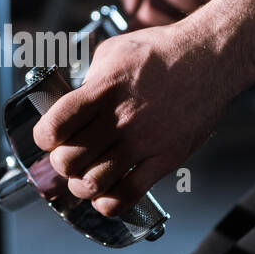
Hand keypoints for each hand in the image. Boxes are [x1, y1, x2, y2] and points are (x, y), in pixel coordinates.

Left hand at [32, 22, 234, 216]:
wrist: (210, 58)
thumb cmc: (163, 52)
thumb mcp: (113, 52)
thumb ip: (88, 80)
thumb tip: (71, 102)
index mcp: (103, 90)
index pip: (54, 126)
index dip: (44, 137)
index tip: (50, 136)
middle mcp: (121, 119)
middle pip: (69, 161)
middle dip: (62, 163)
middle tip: (70, 157)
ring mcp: (144, 142)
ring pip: (93, 184)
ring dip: (83, 185)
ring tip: (88, 176)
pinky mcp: (166, 159)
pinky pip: (127, 195)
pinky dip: (109, 202)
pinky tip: (108, 191)